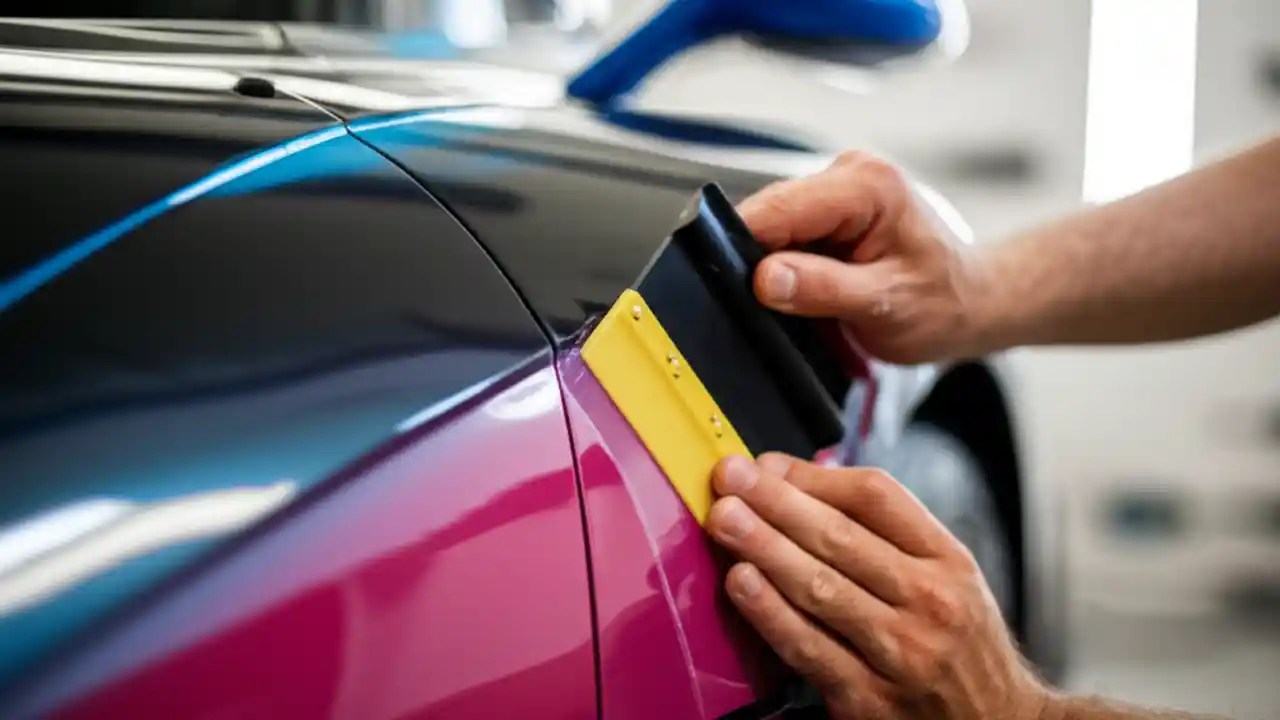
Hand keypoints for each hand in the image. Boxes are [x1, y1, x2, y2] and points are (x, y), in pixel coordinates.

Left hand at [708, 453, 1050, 719]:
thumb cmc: (962, 645)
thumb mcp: (949, 576)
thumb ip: (887, 533)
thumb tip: (801, 484)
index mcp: (947, 560)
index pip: (876, 498)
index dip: (814, 477)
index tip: (767, 466)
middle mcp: (929, 601)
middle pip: (840, 537)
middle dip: (776, 502)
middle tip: (730, 478)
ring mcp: (900, 653)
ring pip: (820, 588)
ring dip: (764, 548)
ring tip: (726, 520)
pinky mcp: (869, 700)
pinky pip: (810, 648)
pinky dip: (771, 613)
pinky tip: (741, 583)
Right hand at [739, 151, 989, 363]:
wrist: (969, 303)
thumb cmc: (942, 302)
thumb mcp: (886, 305)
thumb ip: (823, 289)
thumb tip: (764, 278)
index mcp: (867, 186)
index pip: (780, 207)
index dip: (747, 246)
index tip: (739, 287)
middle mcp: (849, 174)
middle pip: (770, 212)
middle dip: (761, 259)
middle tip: (782, 305)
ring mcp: (836, 189)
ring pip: (772, 225)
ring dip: (775, 264)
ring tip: (808, 298)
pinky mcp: (827, 210)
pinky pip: (785, 234)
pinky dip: (787, 264)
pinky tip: (810, 286)